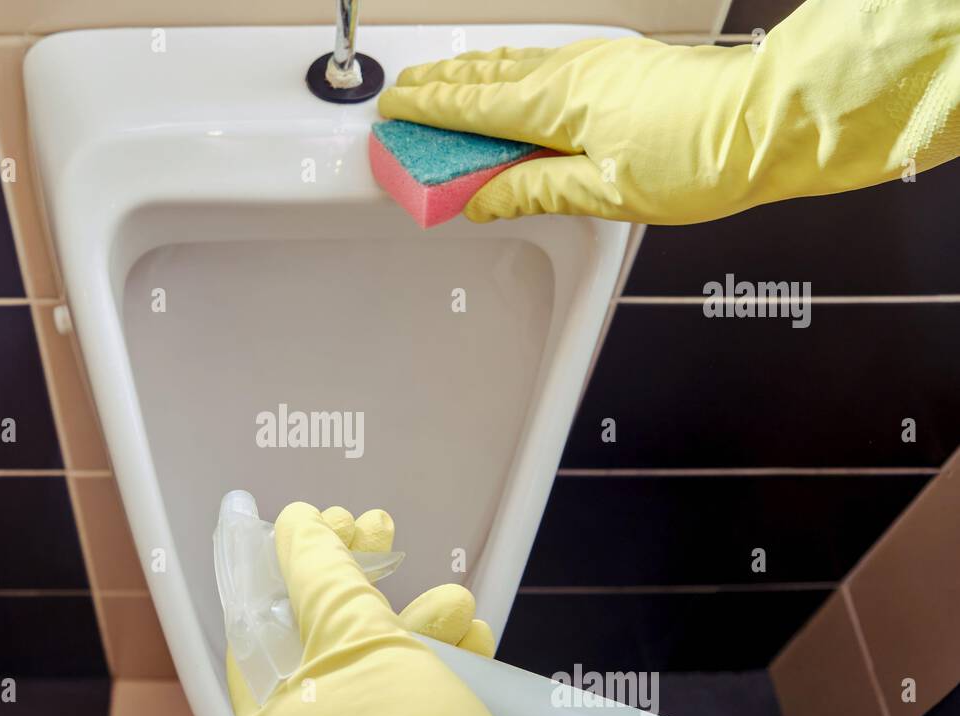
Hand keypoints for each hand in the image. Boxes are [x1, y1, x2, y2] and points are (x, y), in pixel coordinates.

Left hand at [227, 502, 593, 715]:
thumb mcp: (357, 646)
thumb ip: (322, 579)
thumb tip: (295, 525)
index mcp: (271, 713)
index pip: (261, 617)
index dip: (291, 560)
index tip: (326, 520)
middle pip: (326, 630)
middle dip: (361, 574)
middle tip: (382, 530)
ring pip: (384, 658)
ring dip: (420, 614)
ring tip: (458, 602)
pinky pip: (424, 691)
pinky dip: (449, 656)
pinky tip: (476, 638)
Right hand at [379, 1, 959, 223]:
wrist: (774, 119)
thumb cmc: (704, 155)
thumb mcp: (607, 192)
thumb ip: (536, 191)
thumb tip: (483, 199)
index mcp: (557, 104)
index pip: (472, 108)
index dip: (428, 111)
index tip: (394, 112)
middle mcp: (572, 72)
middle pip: (487, 79)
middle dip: (441, 88)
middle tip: (404, 97)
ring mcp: (598, 64)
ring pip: (517, 67)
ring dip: (474, 78)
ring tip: (446, 88)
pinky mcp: (622, 67)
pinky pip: (547, 67)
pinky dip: (514, 77)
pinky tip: (516, 85)